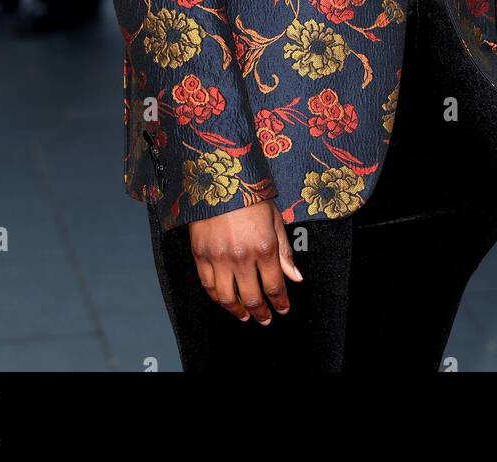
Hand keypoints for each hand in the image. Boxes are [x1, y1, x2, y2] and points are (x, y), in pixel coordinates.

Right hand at [187, 198, 302, 323]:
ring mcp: (218, 258)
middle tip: (265, 319)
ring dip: (237, 311)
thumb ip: (284, 251)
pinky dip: (216, 298)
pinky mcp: (200, 255)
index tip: (283, 310)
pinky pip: (208, 285)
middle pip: (252, 298)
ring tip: (244, 316)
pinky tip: (224, 300)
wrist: (217, 177)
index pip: (274, 286)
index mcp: (264, 247)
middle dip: (261, 313)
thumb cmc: (249, 196)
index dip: (280, 302)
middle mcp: (241, 257)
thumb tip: (295, 277)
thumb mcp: (275, 219)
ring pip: (227, 298)